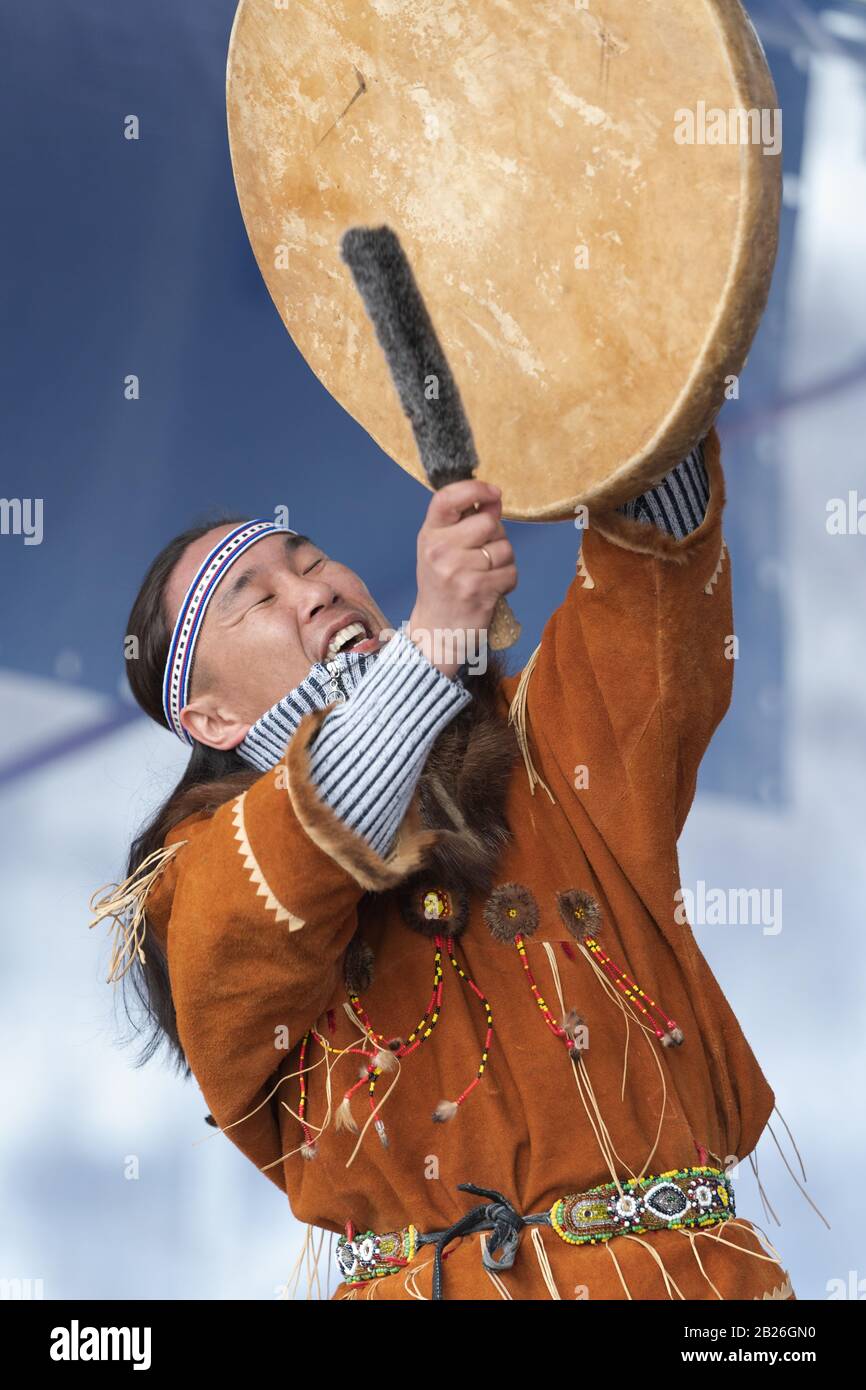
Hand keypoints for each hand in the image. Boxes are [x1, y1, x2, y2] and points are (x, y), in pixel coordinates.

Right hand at [407, 479, 516, 677]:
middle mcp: (439, 550)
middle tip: (483, 555)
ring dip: (503, 562)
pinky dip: (507, 582)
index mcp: (429, 535)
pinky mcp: (477, 590)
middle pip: (488, 522)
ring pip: (504, 548)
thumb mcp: (442, 549)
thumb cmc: (443, 586)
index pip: (448, 498)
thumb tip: (494, 500)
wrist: (437, 631)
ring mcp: (457, 571)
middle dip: (496, 536)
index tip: (493, 493)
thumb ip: (464, 523)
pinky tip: (490, 590)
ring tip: (484, 575)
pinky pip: (511, 572)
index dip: (475, 488)